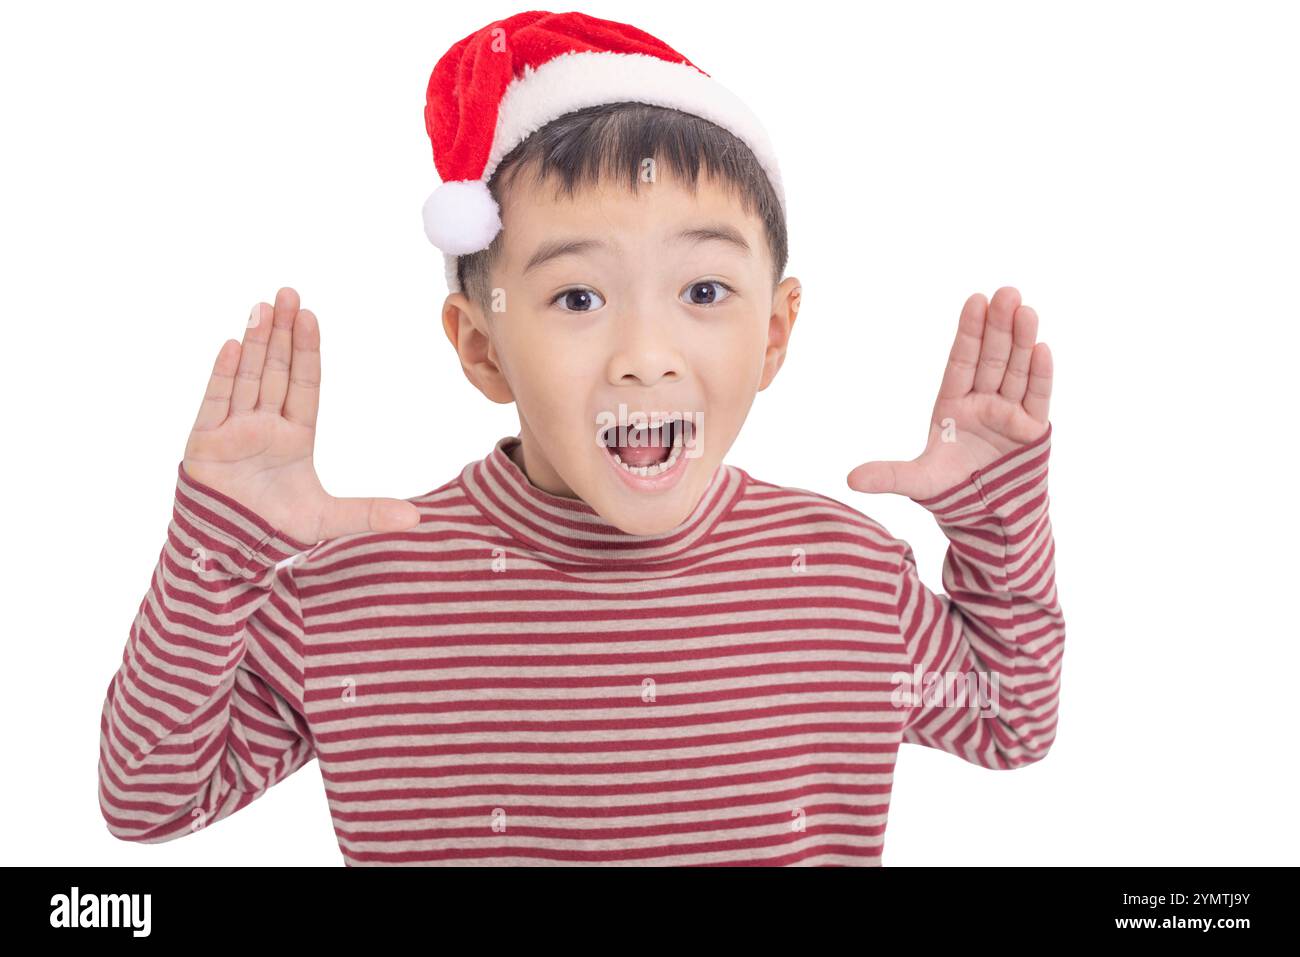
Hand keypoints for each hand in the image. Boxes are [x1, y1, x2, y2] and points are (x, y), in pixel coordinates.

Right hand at [183, 286, 420, 544]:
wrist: (230, 554)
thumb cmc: (274, 531)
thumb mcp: (328, 520)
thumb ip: (369, 513)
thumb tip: (418, 520)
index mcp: (293, 437)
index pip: (303, 384)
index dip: (306, 351)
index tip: (311, 317)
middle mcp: (263, 426)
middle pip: (274, 371)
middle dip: (281, 333)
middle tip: (289, 293)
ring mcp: (232, 431)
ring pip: (246, 377)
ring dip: (253, 342)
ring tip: (262, 307)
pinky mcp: (204, 443)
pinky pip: (214, 402)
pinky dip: (223, 374)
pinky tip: (232, 344)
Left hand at [847, 286, 1051, 499]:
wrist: (988, 517)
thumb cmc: (953, 490)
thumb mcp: (918, 482)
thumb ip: (889, 476)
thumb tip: (849, 479)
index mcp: (953, 405)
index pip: (961, 362)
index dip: (969, 332)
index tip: (974, 300)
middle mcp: (982, 403)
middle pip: (991, 359)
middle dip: (998, 326)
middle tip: (1006, 292)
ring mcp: (1009, 414)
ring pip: (1016, 372)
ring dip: (1022, 341)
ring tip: (1025, 310)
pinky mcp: (1032, 431)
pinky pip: (1037, 398)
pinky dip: (1040, 376)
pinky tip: (1042, 349)